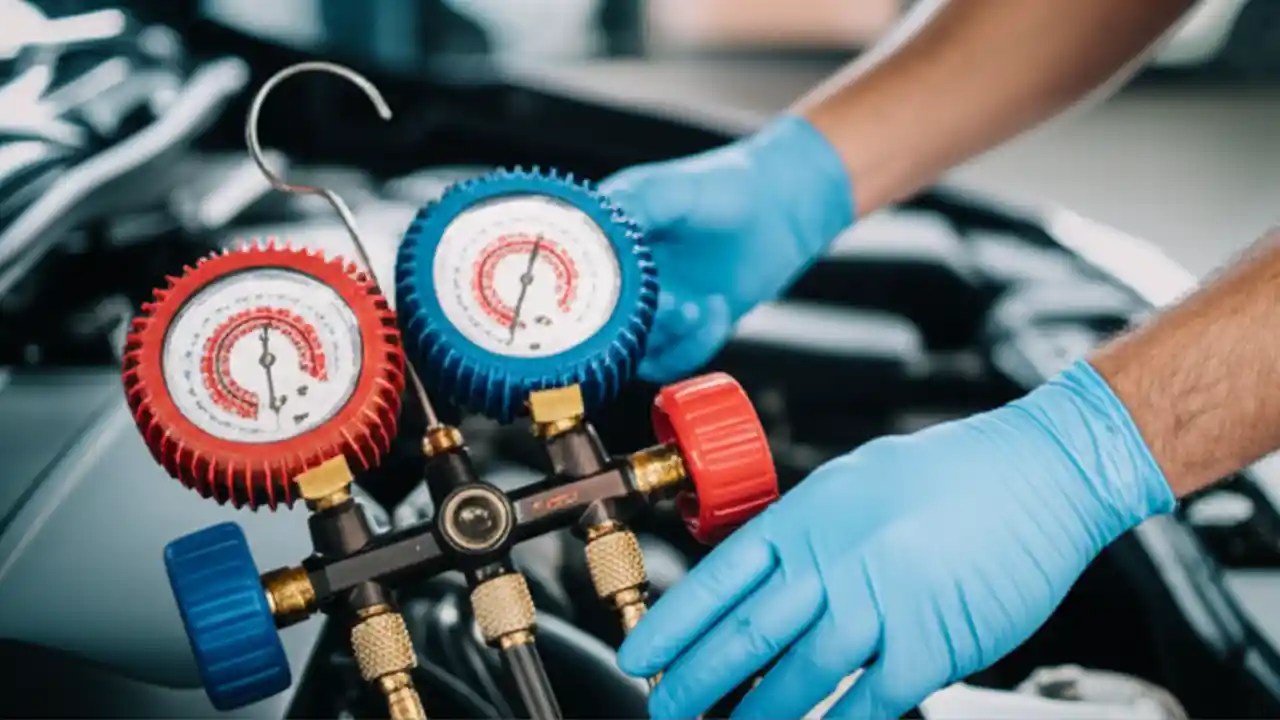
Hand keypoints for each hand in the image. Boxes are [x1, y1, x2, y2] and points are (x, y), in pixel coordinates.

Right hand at [601, 116, 853, 381]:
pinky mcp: (681, 329)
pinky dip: (695, 345)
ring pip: (635, 351)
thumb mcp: (678, 189)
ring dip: (667, 338)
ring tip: (696, 309)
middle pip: (599, 326)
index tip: (610, 300)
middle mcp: (620, 277)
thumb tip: (600, 220)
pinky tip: (716, 311)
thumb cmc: (728, 186)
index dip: (584, 295)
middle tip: (671, 305)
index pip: (572, 277)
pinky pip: (672, 361)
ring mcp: (650, 306)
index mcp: (605, 237)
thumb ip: (639, 202)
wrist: (782, 208)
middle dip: (636, 324)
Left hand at [618, 360, 1173, 718]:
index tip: (640, 656)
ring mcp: (880, 605)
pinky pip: (866, 703)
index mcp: (808, 517)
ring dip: (753, 717)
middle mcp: (834, 561)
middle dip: (695, 682)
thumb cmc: (951, 472)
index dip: (673, 625)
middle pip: (745, 636)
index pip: (719, 581)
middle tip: (664, 709)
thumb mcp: (854, 481)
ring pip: (796, 679)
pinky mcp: (930, 646)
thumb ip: (804, 530)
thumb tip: (757, 574)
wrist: (1041, 472)